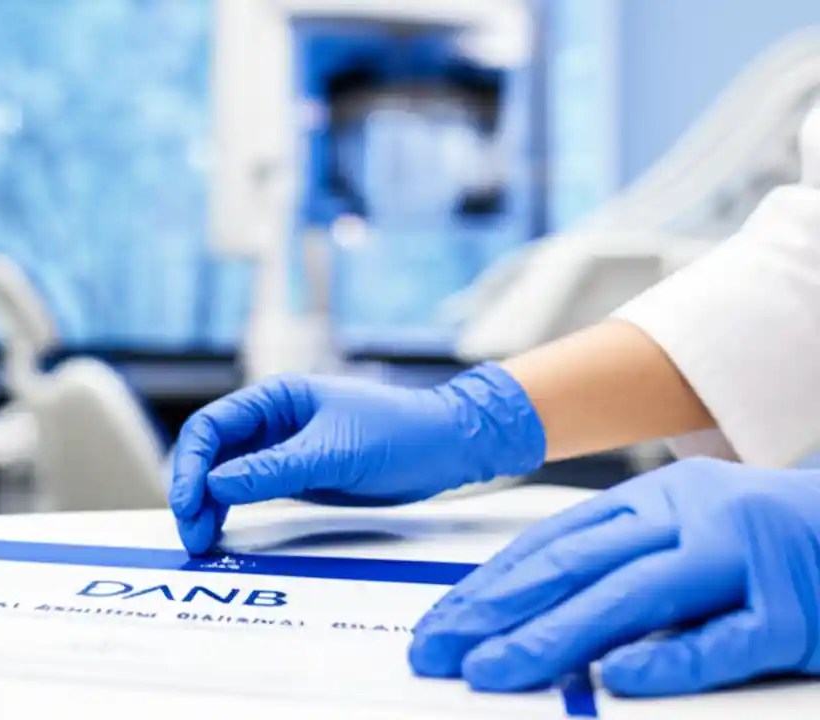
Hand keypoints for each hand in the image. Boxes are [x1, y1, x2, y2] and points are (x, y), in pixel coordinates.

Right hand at [168, 363, 545, 553]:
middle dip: (192, 490)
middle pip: (211, 452)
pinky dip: (230, 510)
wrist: (447, 447)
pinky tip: (221, 532)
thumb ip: (274, 469)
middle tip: (191, 533)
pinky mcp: (294, 475)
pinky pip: (249, 490)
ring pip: (225, 475)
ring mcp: (280, 448)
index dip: (191, 464)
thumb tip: (215, 483)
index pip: (212, 426)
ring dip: (207, 504)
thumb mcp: (334, 453)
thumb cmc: (399, 434)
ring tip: (200, 541)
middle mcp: (271, 421)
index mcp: (275, 398)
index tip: (187, 502)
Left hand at [409, 458, 819, 696]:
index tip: (441, 624)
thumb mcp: (685, 540)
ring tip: (493, 670)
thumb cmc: (770, 548)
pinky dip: (668, 660)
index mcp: (657, 500)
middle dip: (496, 611)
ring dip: (553, 637)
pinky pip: (723, 640)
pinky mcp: (795, 614)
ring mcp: (745, 558)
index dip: (490, 585)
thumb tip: (526, 618)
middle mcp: (692, 516)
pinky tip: (615, 678)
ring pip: (632, 596)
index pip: (554, 544)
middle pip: (576, 565)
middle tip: (439, 650)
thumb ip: (618, 568)